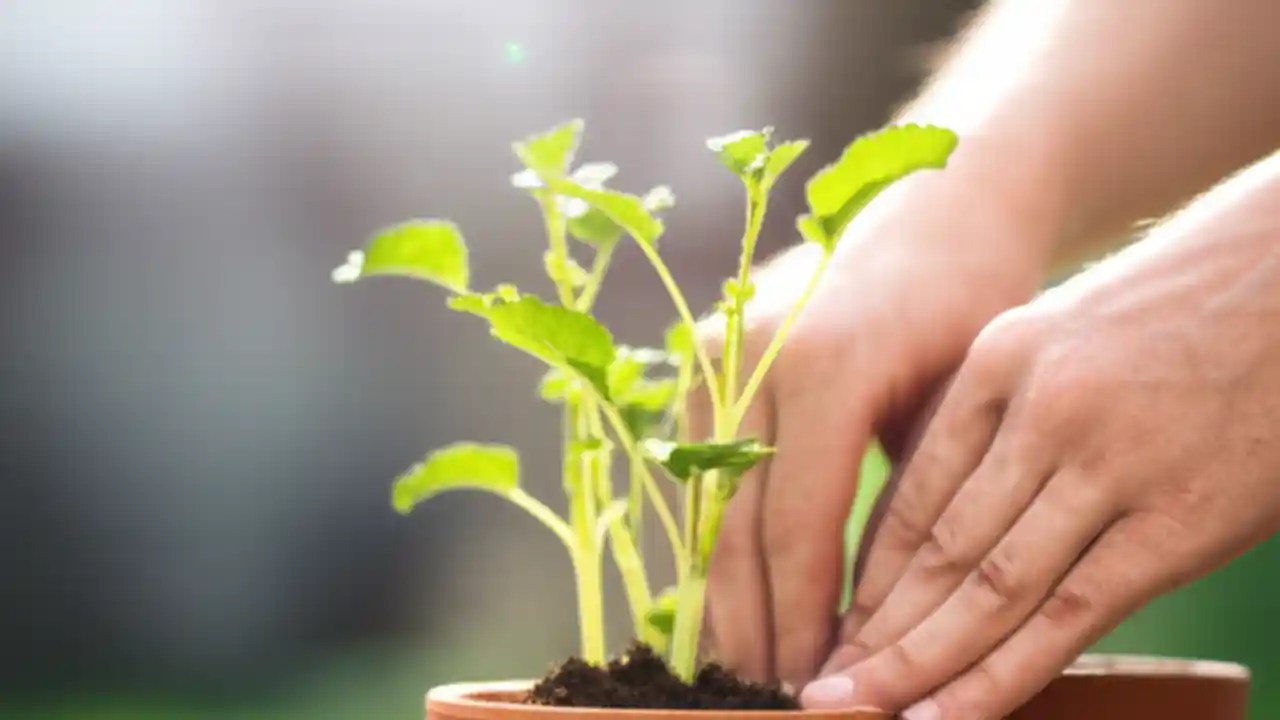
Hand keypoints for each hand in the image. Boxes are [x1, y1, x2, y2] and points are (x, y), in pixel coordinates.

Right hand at [701, 142, 1057, 685]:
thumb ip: (908, 508)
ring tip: (745, 664)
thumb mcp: (958, 407)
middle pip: (737, 522)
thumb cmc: (971, 304)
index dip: (803, 615)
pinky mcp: (702, 362)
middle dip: (754, 619)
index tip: (815, 683)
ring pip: (708, 504)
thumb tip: (875, 623)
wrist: (939, 211)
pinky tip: (735, 594)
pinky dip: (719, 540)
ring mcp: (715, 355)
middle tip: (767, 696)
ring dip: (724, 591)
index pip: (799, 524)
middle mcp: (749, 357)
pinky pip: (704, 473)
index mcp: (824, 362)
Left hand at [805, 156, 1279, 717]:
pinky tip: (954, 713)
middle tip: (821, 694)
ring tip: (865, 712)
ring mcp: (1110, 465)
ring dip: (922, 663)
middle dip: (874, 633)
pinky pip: (1075, 613)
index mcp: (1000, 362)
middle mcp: (1042, 411)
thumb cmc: (1175, 309)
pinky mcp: (1180, 518)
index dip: (866, 577)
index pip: (911, 496)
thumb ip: (1001, 417)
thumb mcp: (1062, 335)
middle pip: (936, 549)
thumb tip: (943, 519)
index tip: (829, 630)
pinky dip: (1006, 673)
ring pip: (992, 588)